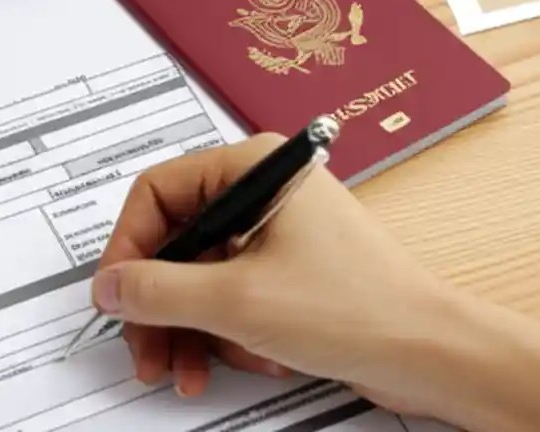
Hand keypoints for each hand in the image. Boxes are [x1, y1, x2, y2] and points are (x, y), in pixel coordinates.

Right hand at [90, 132, 462, 415]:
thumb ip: (158, 291)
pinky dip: (226, 333)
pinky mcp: (290, 273)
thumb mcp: (236, 301)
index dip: (128, 247)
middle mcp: (264, 192)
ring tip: (187, 371)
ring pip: (200, 276)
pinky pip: (232, 298)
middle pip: (175, 241)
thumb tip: (111, 285)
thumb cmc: (359, 306)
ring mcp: (278, 233)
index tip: (115, 295)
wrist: (428, 353)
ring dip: (188, 329)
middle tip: (147, 349)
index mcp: (254, 168)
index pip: (157, 191)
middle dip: (158, 304)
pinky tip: (248, 360)